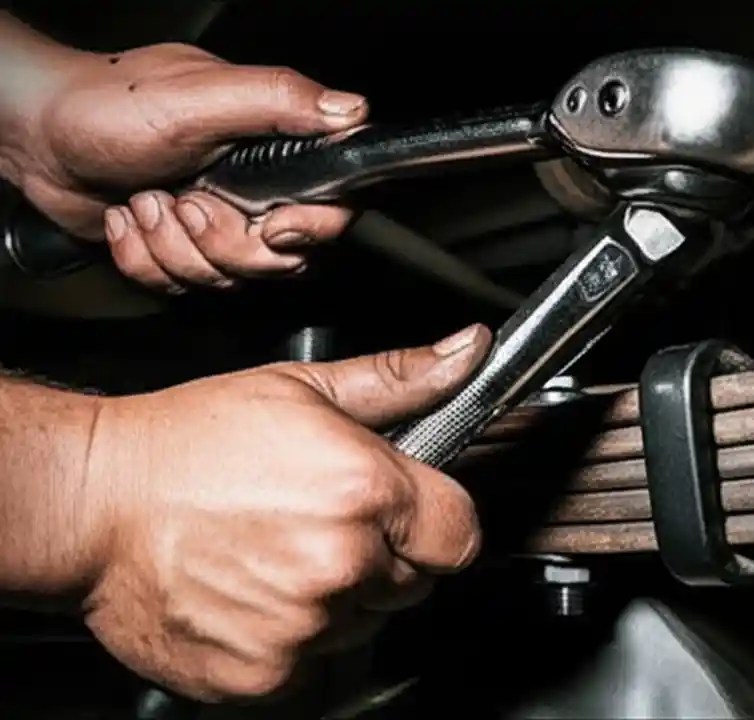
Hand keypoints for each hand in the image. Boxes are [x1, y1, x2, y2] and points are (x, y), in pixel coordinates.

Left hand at [17, 42, 367, 291]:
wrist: (35, 134)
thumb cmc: (106, 105)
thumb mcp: (199, 96)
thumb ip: (279, 100)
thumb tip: (351, 111)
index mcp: (273, 151)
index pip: (333, 209)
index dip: (310, 229)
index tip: (272, 224)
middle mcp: (254, 191)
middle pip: (280, 260)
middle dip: (221, 242)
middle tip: (184, 201)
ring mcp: (218, 225)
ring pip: (226, 279)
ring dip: (172, 247)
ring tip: (146, 199)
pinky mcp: (181, 252)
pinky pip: (180, 287)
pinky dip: (142, 259)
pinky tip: (128, 219)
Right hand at [79, 324, 490, 700]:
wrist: (92, 503)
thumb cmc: (188, 443)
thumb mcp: (303, 389)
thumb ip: (400, 379)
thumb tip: (468, 351)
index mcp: (366, 490)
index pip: (460, 533)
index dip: (435, 520)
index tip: (407, 513)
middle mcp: (343, 561)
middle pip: (417, 581)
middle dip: (386, 555)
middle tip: (321, 522)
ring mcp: (306, 625)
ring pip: (367, 622)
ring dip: (340, 596)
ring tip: (278, 553)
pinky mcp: (268, 673)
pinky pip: (318, 665)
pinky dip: (297, 639)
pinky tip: (257, 593)